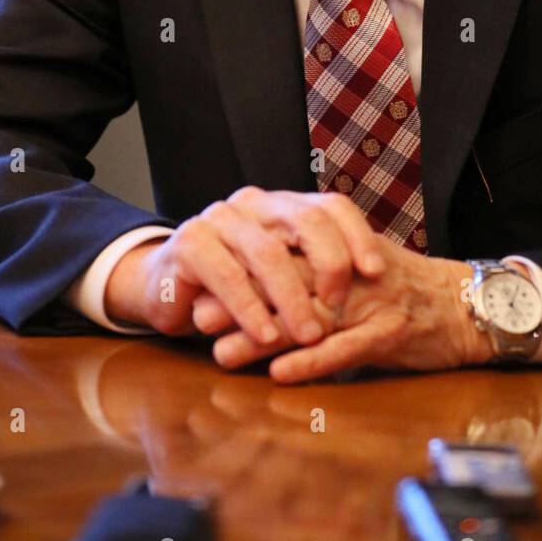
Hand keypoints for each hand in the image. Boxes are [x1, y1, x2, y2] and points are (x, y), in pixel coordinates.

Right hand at [103, 187, 386, 349]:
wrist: (164, 287)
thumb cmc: (234, 285)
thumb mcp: (279, 276)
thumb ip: (312, 272)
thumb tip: (372, 287)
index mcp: (281, 204)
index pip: (330, 205)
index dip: (357, 236)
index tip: (376, 272)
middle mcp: (253, 203)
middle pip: (305, 220)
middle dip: (330, 264)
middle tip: (340, 306)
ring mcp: (219, 219)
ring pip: (267, 252)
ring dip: (291, 298)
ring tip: (310, 334)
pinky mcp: (190, 243)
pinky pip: (227, 276)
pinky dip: (250, 310)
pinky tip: (266, 337)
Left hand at [191, 241, 494, 381]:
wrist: (466, 306)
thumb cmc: (404, 292)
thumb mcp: (357, 270)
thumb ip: (313, 270)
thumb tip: (256, 282)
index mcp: (341, 248)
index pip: (282, 251)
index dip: (241, 268)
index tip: (202, 286)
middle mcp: (352, 268)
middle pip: (287, 280)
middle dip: (242, 300)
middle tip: (200, 318)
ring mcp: (372, 298)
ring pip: (310, 315)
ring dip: (264, 336)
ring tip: (224, 354)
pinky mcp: (392, 330)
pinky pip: (347, 346)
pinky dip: (313, 361)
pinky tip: (281, 374)